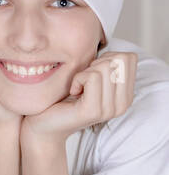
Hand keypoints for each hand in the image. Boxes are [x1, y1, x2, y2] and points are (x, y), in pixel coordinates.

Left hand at [22, 52, 136, 143]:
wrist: (45, 125)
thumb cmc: (64, 99)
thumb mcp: (90, 79)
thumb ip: (106, 67)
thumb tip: (110, 49)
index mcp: (126, 95)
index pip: (129, 58)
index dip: (107, 57)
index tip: (92, 71)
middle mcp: (123, 103)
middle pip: (119, 60)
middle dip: (96, 63)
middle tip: (83, 79)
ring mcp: (109, 108)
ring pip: (104, 67)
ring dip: (84, 72)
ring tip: (77, 87)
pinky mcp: (93, 110)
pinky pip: (90, 77)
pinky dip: (77, 79)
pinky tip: (73, 92)